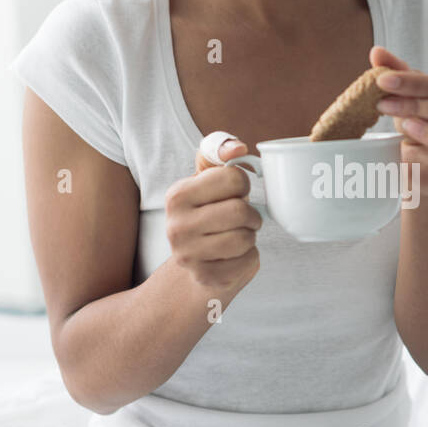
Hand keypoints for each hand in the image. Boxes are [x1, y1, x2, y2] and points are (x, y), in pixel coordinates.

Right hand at [164, 134, 261, 294]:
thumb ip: (219, 153)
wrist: (198, 263)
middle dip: (250, 214)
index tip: (233, 194)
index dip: (242, 185)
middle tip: (243, 219)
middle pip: (240, 210)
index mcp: (177, 196)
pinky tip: (234, 256)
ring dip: (250, 236)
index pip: (233, 177)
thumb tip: (238, 149)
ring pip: (244, 238)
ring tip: (237, 235)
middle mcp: (176, 226)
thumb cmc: (209, 214)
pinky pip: (248, 261)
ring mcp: (189, 256)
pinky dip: (249, 257)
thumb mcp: (208, 180)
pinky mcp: (207, 277)